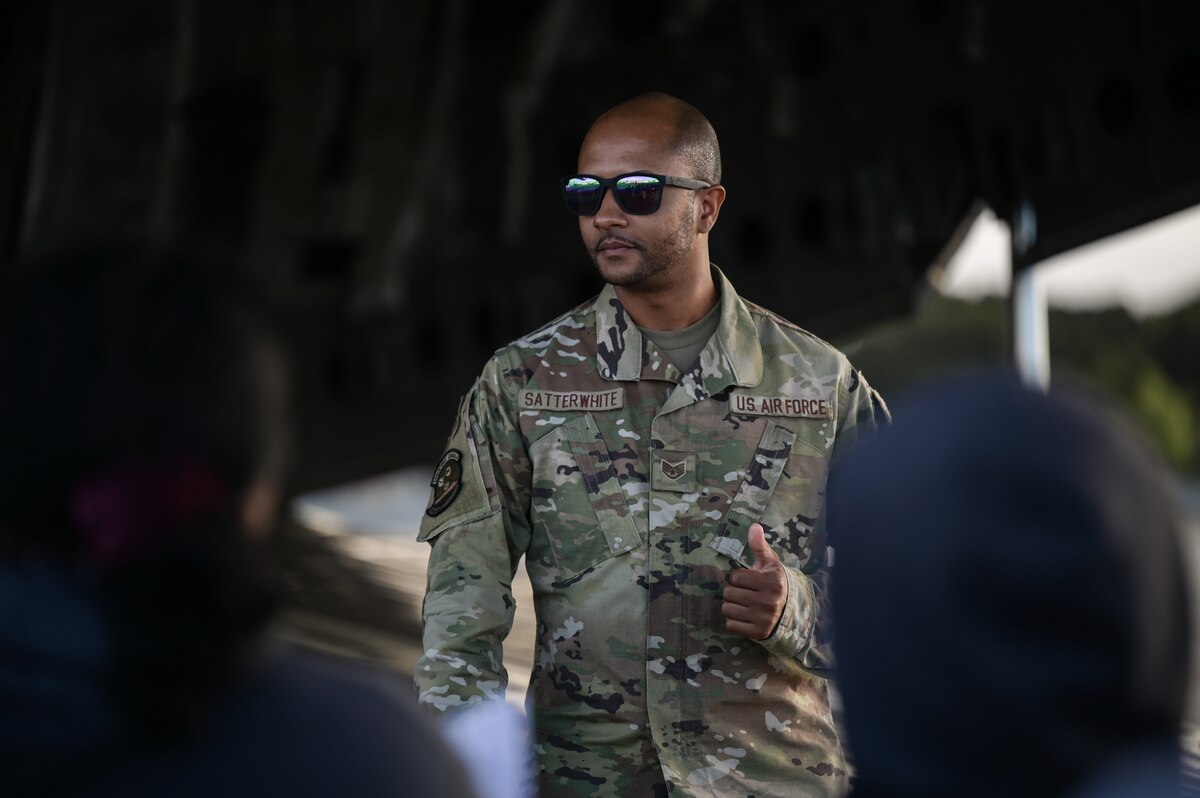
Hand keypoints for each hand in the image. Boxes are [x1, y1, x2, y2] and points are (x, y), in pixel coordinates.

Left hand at [721, 523, 786, 639]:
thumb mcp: (769, 563)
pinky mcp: (758, 632)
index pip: (735, 577)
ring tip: (743, 604)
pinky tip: (744, 616)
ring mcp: (764, 619)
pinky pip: (730, 625)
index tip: (747, 580)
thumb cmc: (773, 582)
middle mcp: (769, 601)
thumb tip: (754, 526)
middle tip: (744, 593)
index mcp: (771, 582)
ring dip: (731, 606)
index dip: (737, 577)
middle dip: (733, 591)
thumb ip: (759, 545)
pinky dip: (733, 620)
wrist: (788, 610)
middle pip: (729, 593)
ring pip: (727, 609)